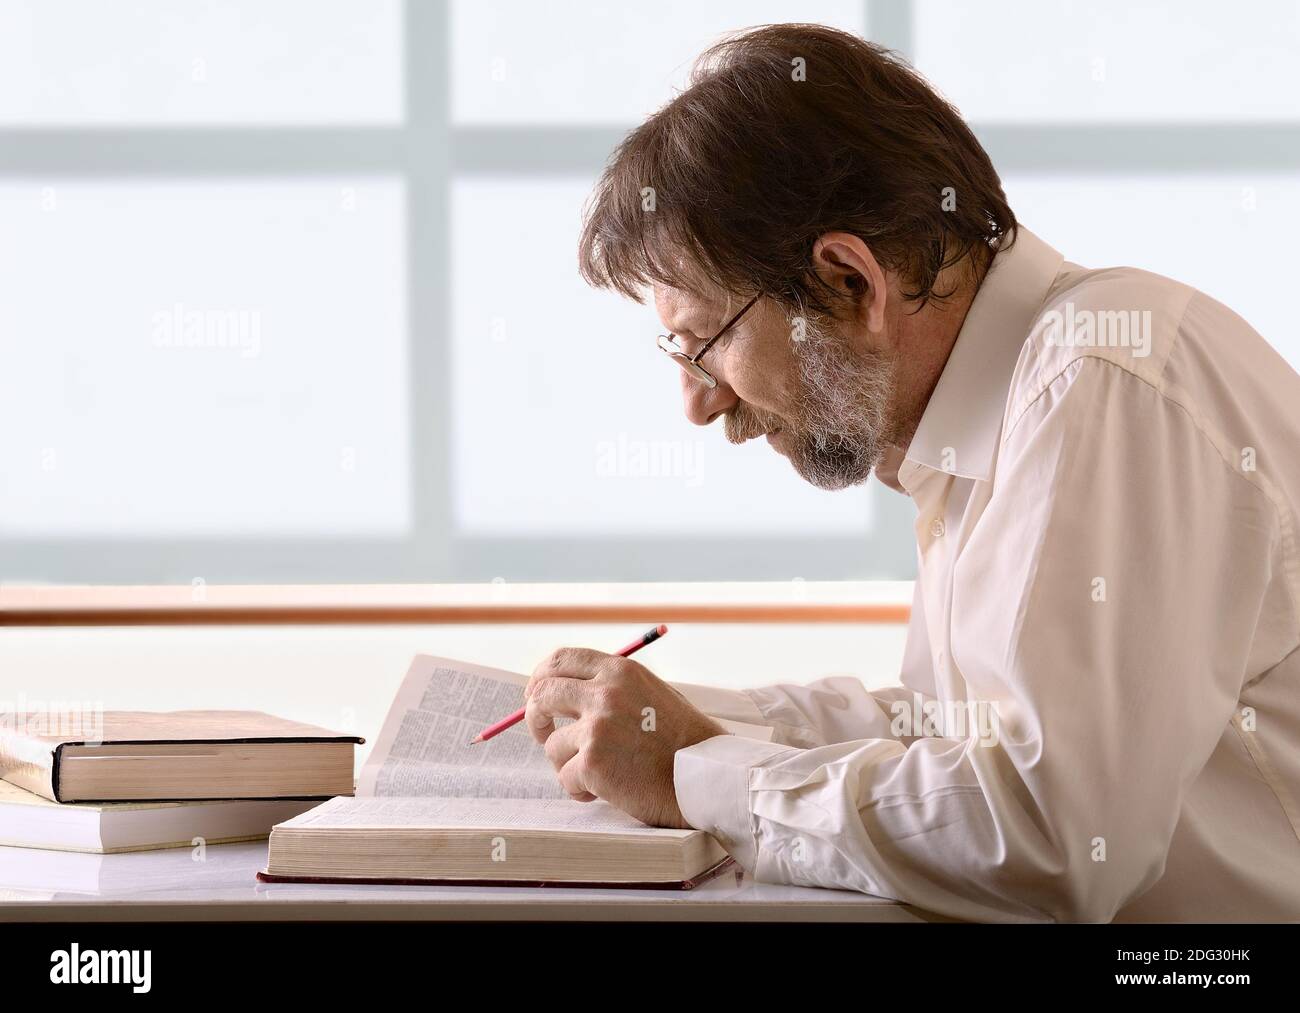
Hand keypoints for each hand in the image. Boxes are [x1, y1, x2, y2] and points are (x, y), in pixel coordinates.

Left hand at [524, 647, 726, 827]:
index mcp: (621, 672)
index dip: (542, 677)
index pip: (562, 660)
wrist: (707, 777)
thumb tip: (565, 693)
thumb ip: (613, 689)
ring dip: (569, 763)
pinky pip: (565, 777)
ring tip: (601, 774)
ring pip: (553, 744)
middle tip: (544, 733)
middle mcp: (606, 693)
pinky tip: (607, 791)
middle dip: (535, 716)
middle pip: (543, 694)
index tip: (537, 694)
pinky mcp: (593, 763)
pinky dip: (581, 789)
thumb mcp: (651, 694)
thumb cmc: (684, 741)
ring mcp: (597, 728)